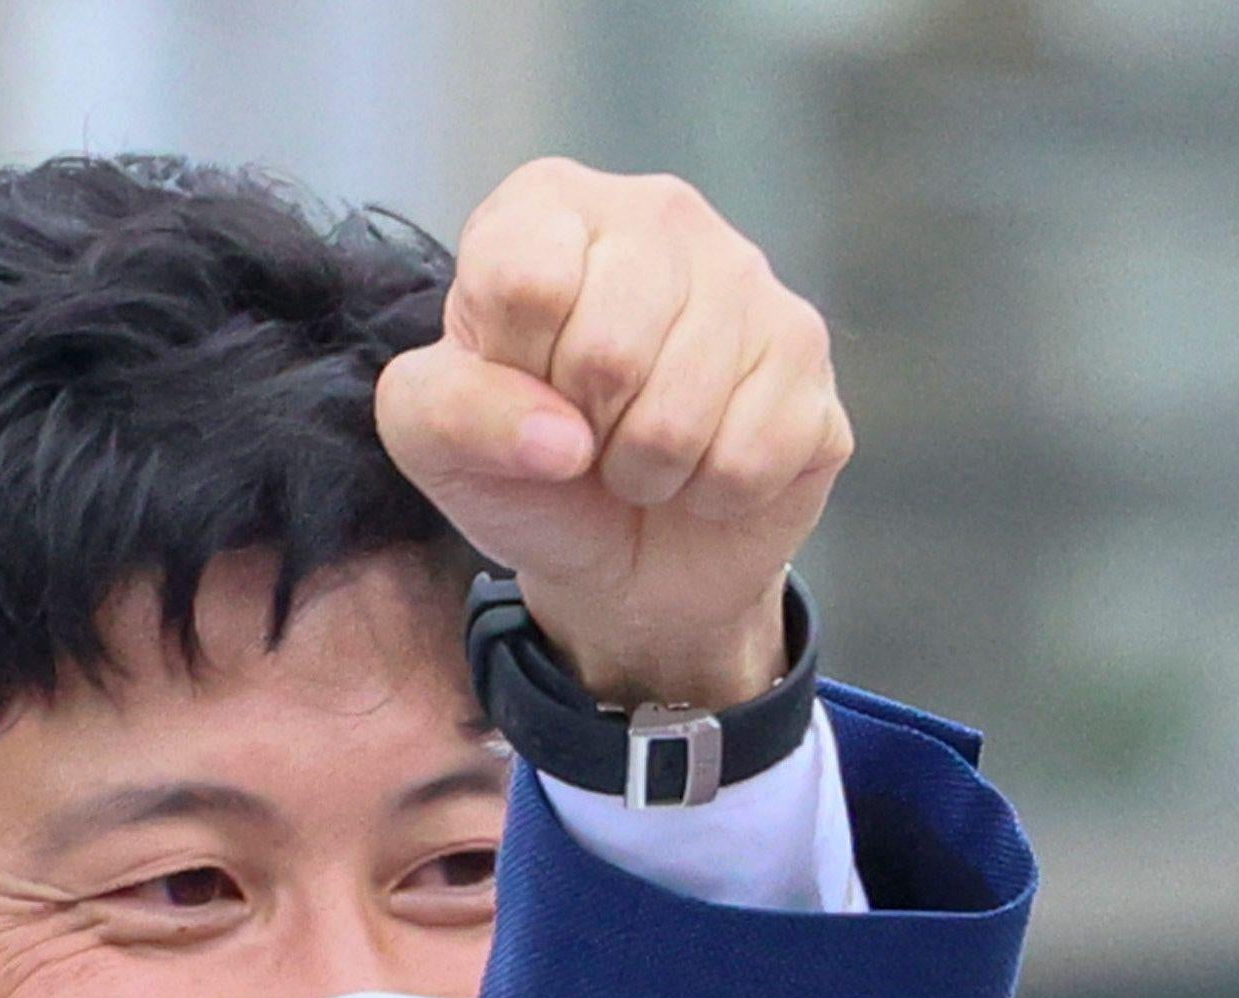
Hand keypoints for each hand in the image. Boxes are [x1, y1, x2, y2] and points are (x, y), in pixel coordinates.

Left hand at [376, 158, 849, 707]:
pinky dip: (709, 493)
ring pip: (681, 415)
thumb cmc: (521, 468)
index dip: (511, 371)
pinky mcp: (807, 350)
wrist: (624, 550)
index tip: (518, 383)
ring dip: (643, 471)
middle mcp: (657, 213)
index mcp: (548, 206)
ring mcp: (747, 273)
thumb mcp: (431, 440)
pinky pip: (748, 456)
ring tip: (636, 455)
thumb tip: (560, 437)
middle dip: (582, 430)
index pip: (524, 281)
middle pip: (608, 350)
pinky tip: (703, 466)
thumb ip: (447, 411)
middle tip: (582, 433)